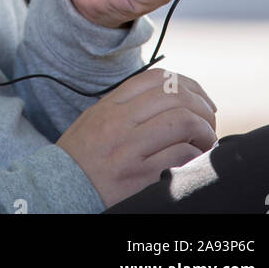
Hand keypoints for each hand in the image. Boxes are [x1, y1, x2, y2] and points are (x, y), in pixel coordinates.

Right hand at [57, 65, 218, 207]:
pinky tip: (194, 161)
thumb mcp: (96, 119)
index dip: (188, 84)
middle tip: (210, 121)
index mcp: (111, 105)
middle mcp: (120, 122)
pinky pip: (180, 156)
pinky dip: (195, 156)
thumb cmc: (81, 157)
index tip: (201, 99)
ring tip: (206, 142)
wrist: (58, 189)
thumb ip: (127, 105)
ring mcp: (130, 149)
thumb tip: (170, 97)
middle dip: (202, 107)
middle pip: (175, 96)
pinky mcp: (139, 177)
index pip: (157, 79)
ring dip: (204, 131)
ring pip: (182, 122)